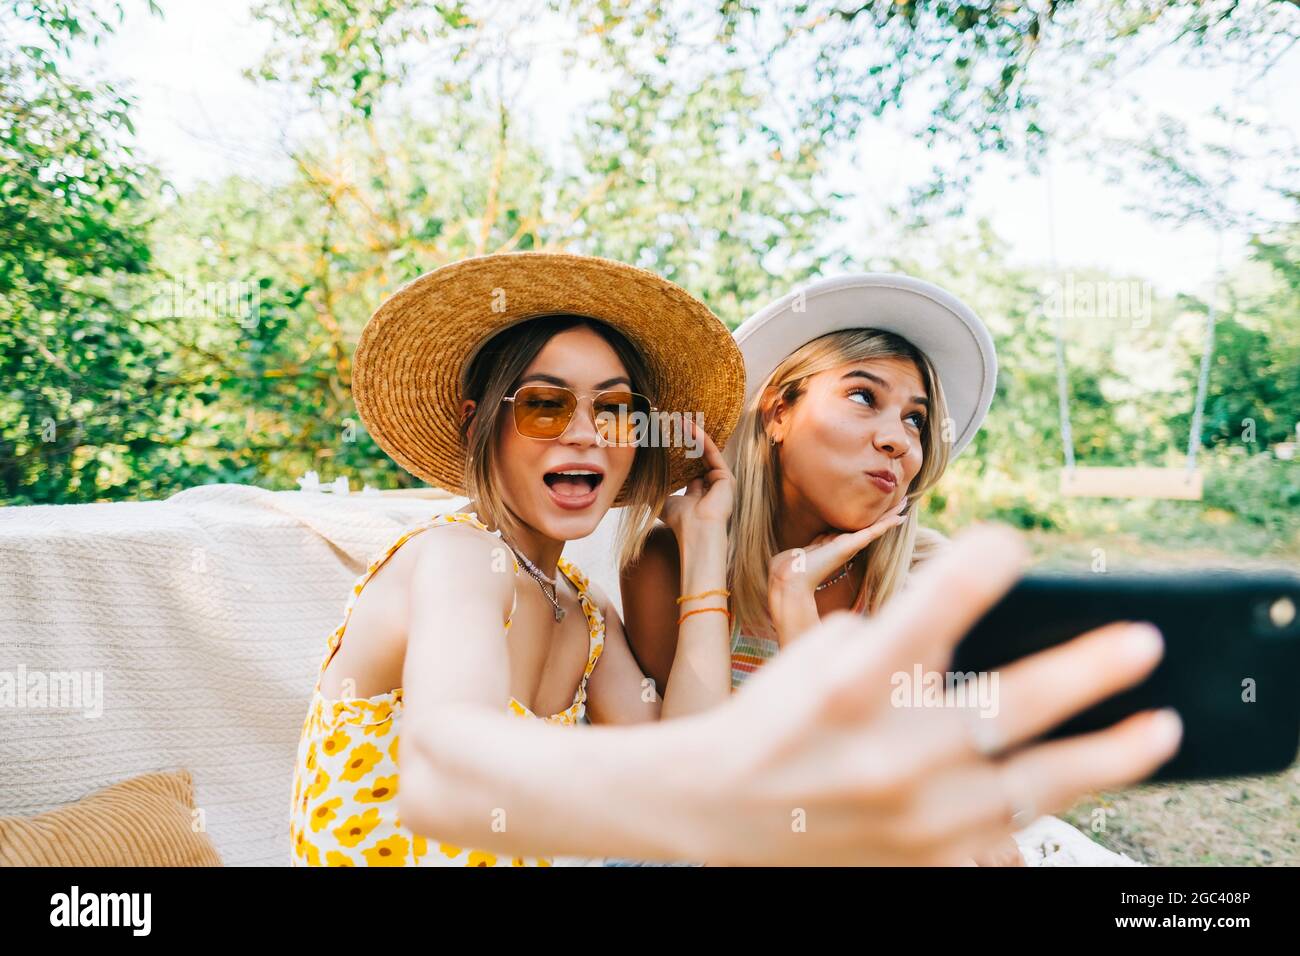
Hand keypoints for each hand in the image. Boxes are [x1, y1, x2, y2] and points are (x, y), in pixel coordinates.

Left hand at [659, 418, 733, 539]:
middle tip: (674, 422)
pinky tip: (690, 427)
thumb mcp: (662, 502)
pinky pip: (712, 453)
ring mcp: (721, 480)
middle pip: (699, 456)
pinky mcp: (726, 476)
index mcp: (698, 492)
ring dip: (694, 434)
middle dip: (687, 439)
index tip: (667, 437)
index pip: (690, 467)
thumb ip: (654, 490)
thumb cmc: (680, 520)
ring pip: (706, 451)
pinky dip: (701, 439)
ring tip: (680, 419)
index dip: (680, 451)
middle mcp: (711, 485)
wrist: (696, 530)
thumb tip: (637, 483)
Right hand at [686, 524, 1181, 865]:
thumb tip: (982, 634)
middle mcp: (884, 752)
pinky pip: (1006, 844)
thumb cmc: (775, 719)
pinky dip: (1043, 815)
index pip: (932, 608)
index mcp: (849, 685)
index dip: (980, 567)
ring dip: (1105, 757)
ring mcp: (908, 818)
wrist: (716, 812)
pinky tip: (1077, 789)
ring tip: (1157, 731)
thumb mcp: (821, 658)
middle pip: (1009, 706)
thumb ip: (900, 641)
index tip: (1013, 542)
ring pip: (1033, 788)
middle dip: (1088, 671)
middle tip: (1144, 644)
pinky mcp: (920, 865)